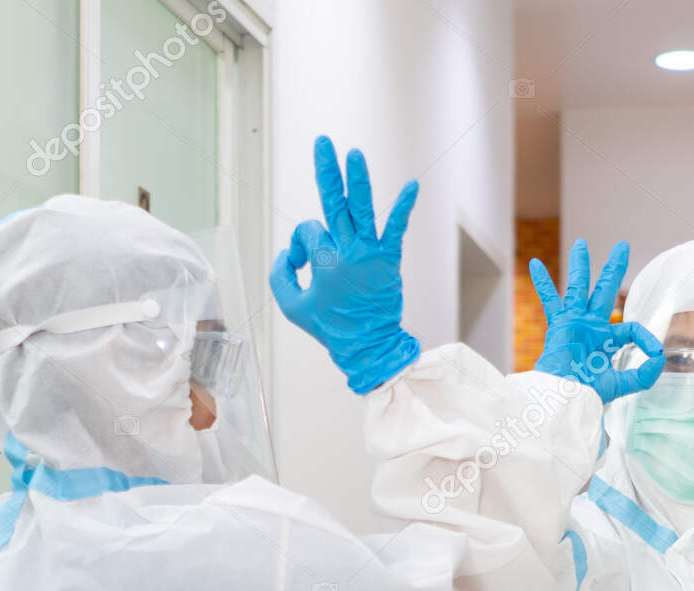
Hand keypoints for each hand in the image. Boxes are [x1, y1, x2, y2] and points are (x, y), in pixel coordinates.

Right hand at [270, 136, 420, 393]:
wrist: (366, 346)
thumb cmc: (329, 327)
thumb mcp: (291, 306)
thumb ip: (280, 275)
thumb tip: (288, 251)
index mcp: (322, 262)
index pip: (308, 232)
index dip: (300, 245)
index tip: (303, 265)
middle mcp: (346, 251)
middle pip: (333, 202)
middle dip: (327, 170)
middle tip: (324, 142)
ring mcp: (369, 253)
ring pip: (361, 209)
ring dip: (358, 179)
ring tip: (355, 154)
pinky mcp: (389, 260)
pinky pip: (396, 229)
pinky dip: (404, 207)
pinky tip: (413, 185)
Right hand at [530, 238, 663, 402]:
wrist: (564, 400)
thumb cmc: (588, 395)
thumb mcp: (621, 385)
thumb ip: (643, 375)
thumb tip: (660, 358)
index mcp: (606, 341)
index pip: (631, 329)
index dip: (646, 338)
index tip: (655, 352)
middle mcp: (591, 328)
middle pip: (605, 291)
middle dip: (614, 269)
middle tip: (622, 246)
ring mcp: (574, 323)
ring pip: (578, 287)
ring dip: (580, 265)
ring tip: (581, 244)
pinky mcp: (559, 324)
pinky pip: (550, 300)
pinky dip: (543, 283)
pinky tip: (535, 263)